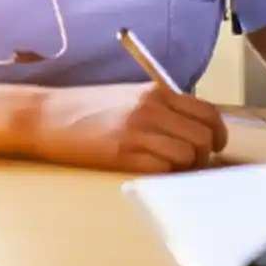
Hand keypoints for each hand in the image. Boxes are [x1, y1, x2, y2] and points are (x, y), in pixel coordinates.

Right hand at [29, 83, 228, 172]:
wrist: (47, 115)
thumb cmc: (89, 108)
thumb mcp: (132, 96)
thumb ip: (163, 107)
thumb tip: (196, 129)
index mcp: (158, 92)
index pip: (208, 112)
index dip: (218, 133)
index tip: (215, 145)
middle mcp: (153, 108)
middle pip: (203, 136)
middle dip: (204, 155)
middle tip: (192, 163)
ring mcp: (138, 130)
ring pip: (187, 154)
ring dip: (184, 167)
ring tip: (168, 167)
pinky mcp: (122, 153)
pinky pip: (162, 168)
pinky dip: (163, 173)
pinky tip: (150, 169)